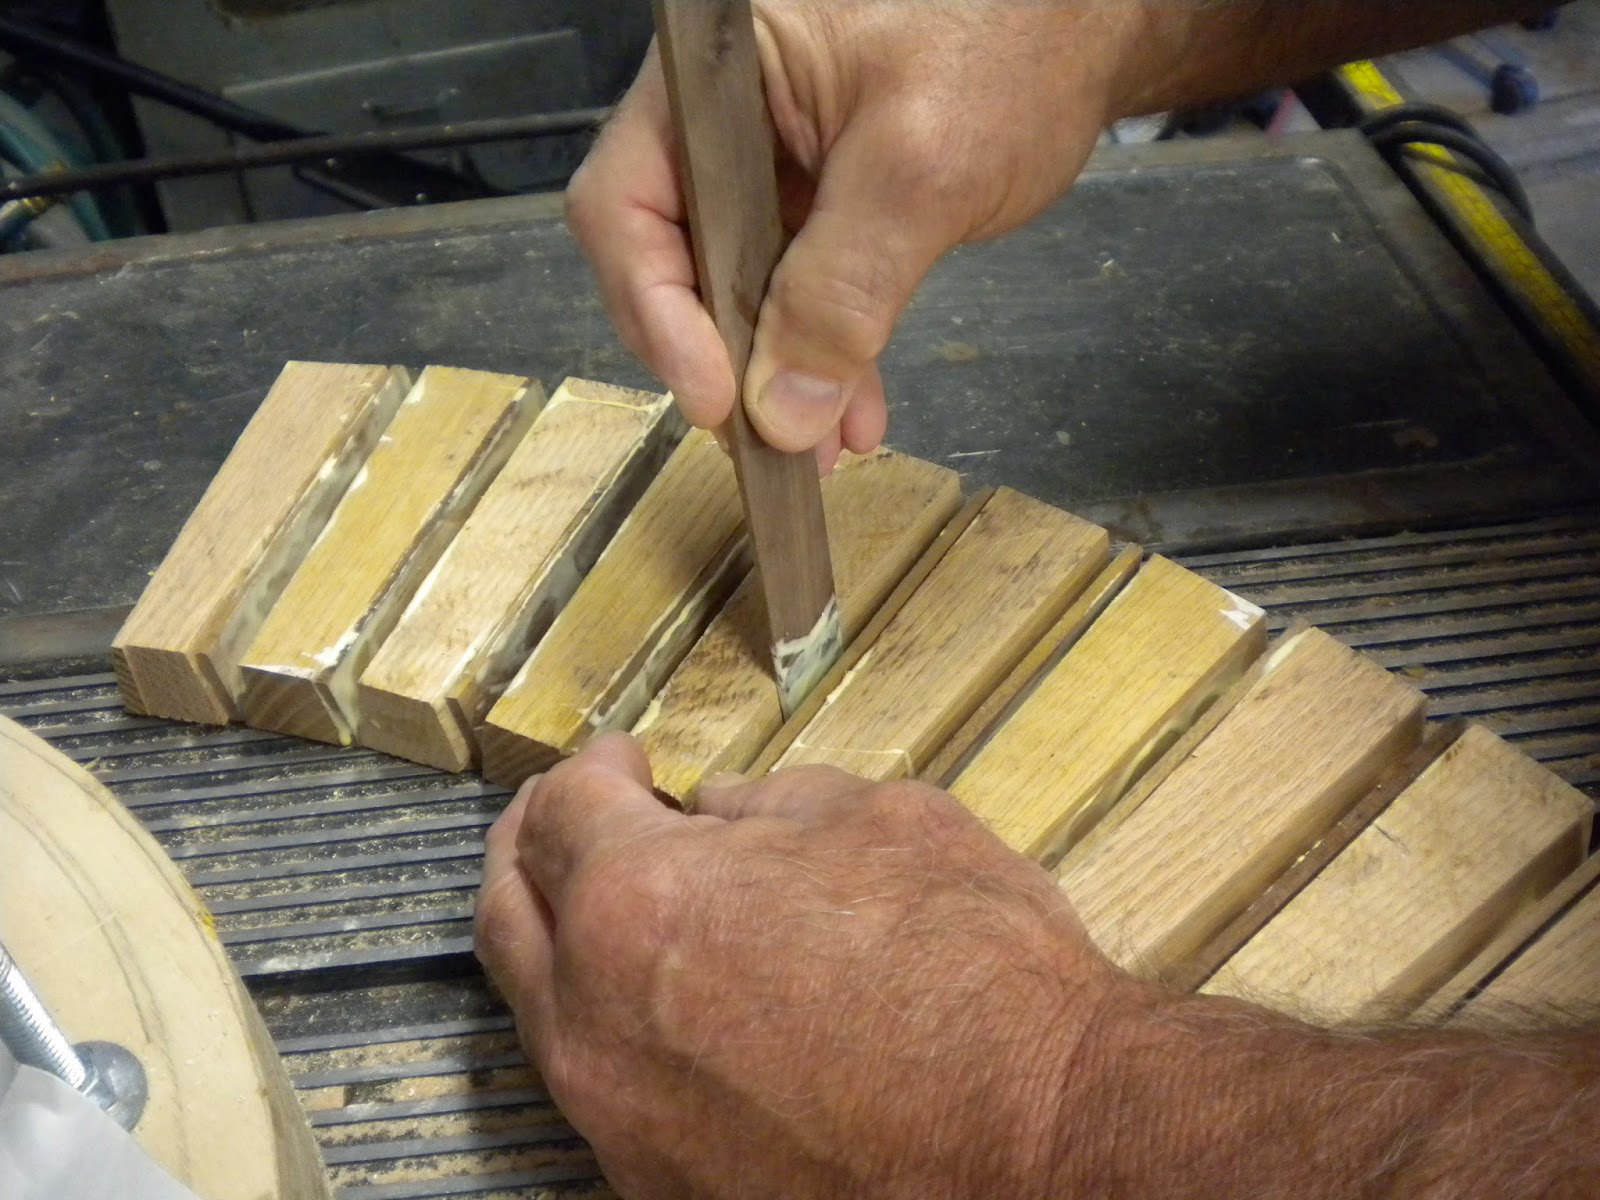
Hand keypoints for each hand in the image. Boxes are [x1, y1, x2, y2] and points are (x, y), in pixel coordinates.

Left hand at [473, 733, 1144, 1198]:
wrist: (1040, 1149)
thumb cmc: (976, 976)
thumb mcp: (885, 822)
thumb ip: (775, 802)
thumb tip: (720, 810)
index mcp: (642, 900)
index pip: (566, 809)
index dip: (594, 766)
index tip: (625, 758)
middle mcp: (597, 1017)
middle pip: (509, 907)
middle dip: (532, 843)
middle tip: (563, 813)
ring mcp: (618, 1117)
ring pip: (539, 1007)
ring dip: (559, 938)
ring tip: (603, 903)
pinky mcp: (656, 1186)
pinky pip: (598, 1084)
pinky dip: (606, 1022)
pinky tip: (663, 1001)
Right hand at [566, 3, 1143, 467]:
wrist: (1091, 30)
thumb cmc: (1013, 39)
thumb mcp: (918, 172)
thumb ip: (843, 290)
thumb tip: (781, 408)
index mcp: (715, 78)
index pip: (627, 204)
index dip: (657, 311)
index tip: (716, 397)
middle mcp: (724, 122)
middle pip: (668, 257)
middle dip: (719, 358)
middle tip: (763, 436)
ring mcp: (769, 164)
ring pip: (734, 289)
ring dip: (772, 375)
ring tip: (817, 447)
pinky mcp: (818, 202)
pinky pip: (795, 291)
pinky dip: (821, 353)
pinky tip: (852, 407)